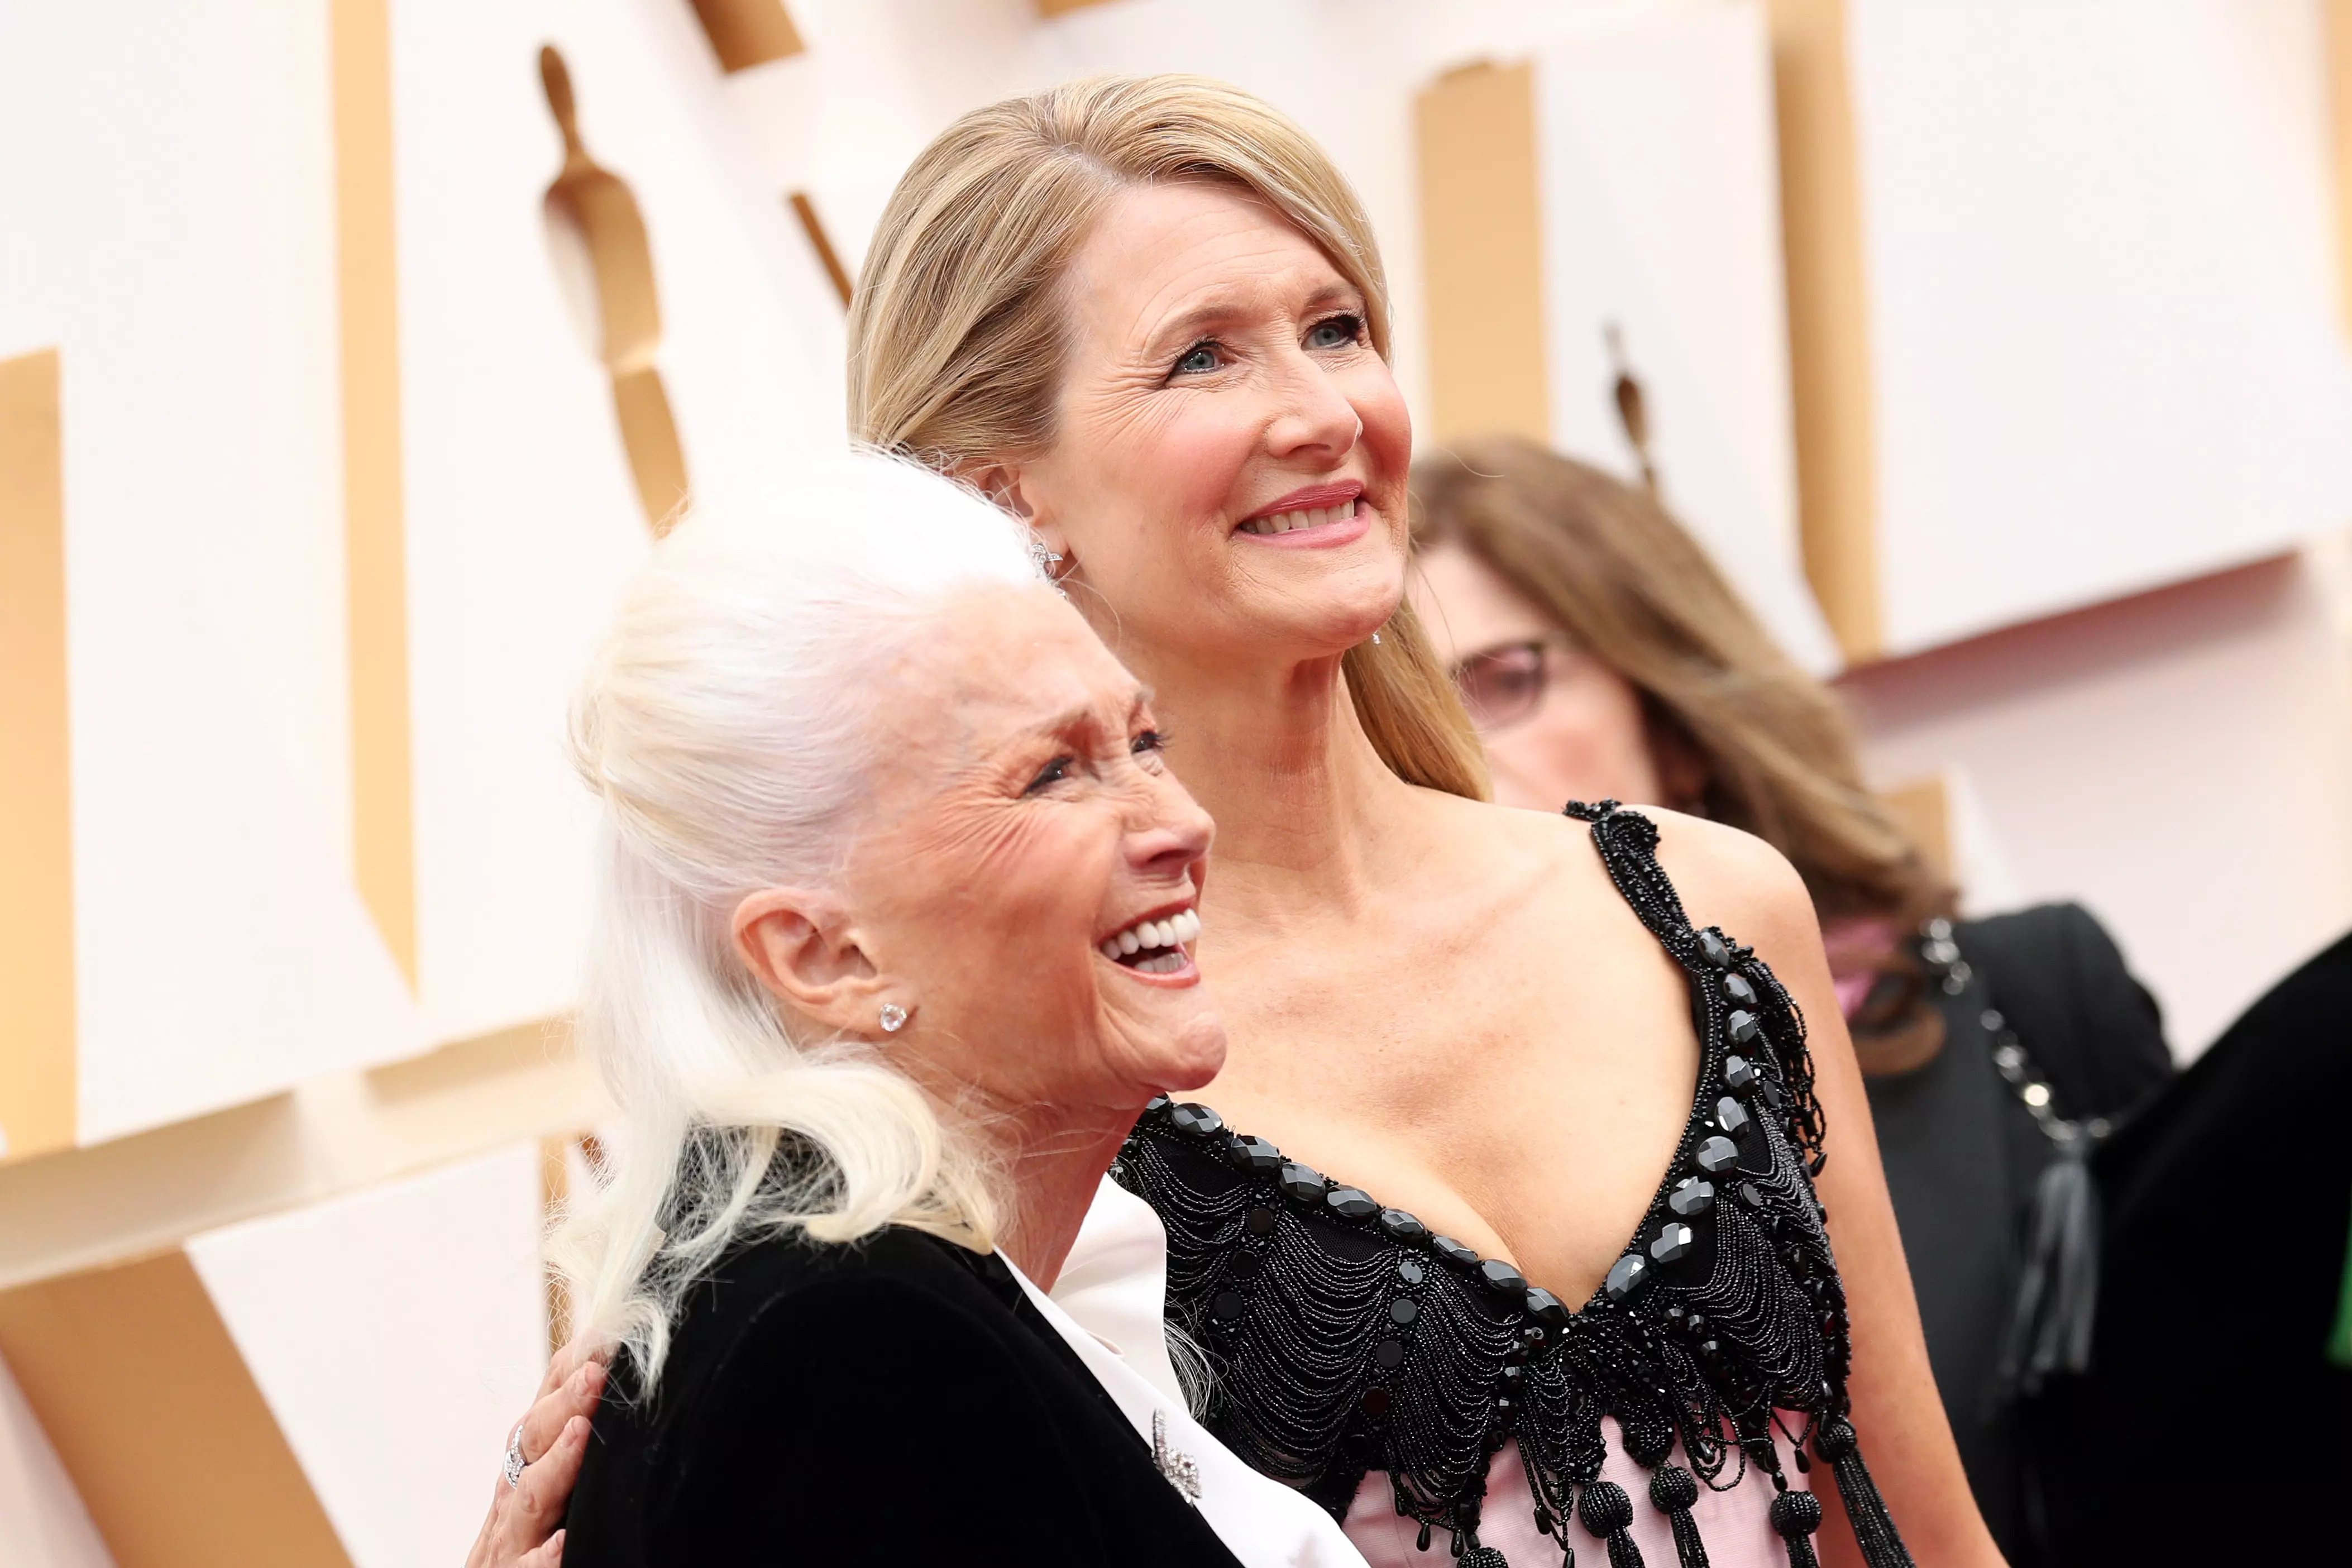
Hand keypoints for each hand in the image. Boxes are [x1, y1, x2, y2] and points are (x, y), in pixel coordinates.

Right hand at [463, 1337, 610, 1567]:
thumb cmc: (530, 1527)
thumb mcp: (544, 1474)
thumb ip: (571, 1426)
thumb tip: (606, 1365)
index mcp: (528, 1458)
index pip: (547, 1402)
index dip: (571, 1370)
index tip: (604, 1339)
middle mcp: (515, 1487)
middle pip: (534, 1437)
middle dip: (564, 1402)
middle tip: (595, 1374)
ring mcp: (512, 1534)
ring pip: (529, 1495)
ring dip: (555, 1462)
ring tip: (580, 1432)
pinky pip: (526, 1566)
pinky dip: (543, 1556)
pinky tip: (564, 1543)